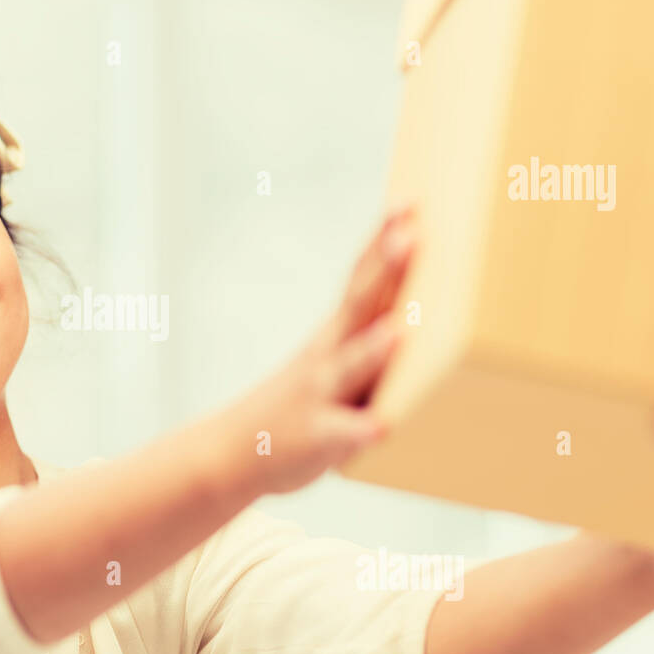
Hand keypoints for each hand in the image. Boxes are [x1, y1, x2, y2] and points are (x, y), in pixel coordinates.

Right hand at [223, 205, 416, 494]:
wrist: (230, 452)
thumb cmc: (300, 404)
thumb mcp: (334, 360)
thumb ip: (371, 335)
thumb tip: (422, 305)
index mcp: (337, 333)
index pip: (361, 277)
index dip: (383, 240)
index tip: (409, 202)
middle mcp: (327, 354)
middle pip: (359, 305)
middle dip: (385, 270)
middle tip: (410, 235)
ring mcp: (319, 394)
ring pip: (349, 367)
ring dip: (373, 348)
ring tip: (398, 330)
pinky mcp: (316, 438)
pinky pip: (341, 434)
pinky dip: (360, 430)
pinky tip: (382, 427)